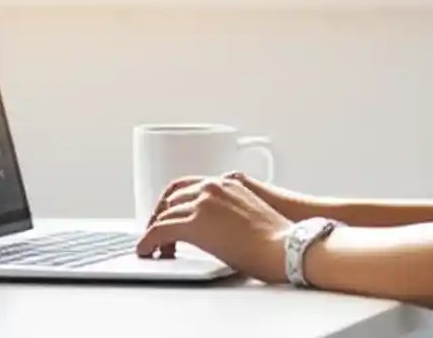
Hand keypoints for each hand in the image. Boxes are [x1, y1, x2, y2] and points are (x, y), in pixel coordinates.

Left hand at [135, 173, 293, 283]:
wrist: (286, 246)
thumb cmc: (277, 238)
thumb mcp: (252, 213)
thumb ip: (230, 212)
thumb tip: (218, 229)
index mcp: (227, 182)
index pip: (187, 185)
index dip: (172, 202)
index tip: (166, 216)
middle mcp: (212, 187)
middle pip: (171, 198)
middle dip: (160, 216)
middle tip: (156, 235)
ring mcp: (202, 203)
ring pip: (164, 214)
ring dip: (154, 232)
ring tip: (152, 248)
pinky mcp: (194, 223)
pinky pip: (160, 230)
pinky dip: (148, 241)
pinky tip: (146, 251)